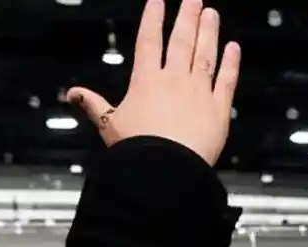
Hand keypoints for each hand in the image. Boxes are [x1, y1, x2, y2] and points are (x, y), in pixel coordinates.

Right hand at [69, 0, 240, 165]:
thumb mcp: (109, 125)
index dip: (153, 18)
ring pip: (205, 54)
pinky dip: (231, 63)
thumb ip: (94, 105)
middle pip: (182, 40)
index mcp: (147, 82)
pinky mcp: (218, 109)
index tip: (158, 1)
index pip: (149, 41)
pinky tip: (233, 48)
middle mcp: (174, 80)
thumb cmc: (138, 152)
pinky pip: (226, 80)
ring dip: (209, 31)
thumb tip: (73, 94)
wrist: (166, 170)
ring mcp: (198, 92)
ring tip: (211, 13)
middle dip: (187, 16)